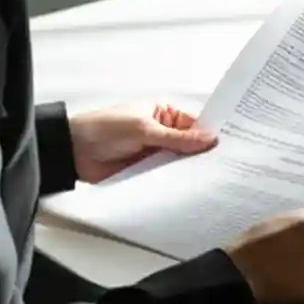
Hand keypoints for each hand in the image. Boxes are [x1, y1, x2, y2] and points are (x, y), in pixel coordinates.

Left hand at [69, 104, 216, 182]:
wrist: (73, 152)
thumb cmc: (105, 129)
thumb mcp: (145, 130)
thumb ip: (178, 138)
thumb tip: (209, 139)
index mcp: (163, 113)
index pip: (194, 123)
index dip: (210, 133)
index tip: (230, 144)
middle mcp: (162, 132)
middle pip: (190, 144)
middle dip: (203, 153)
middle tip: (227, 165)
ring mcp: (154, 153)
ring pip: (180, 163)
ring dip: (190, 170)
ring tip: (216, 180)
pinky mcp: (146, 172)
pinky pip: (166, 177)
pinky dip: (176, 183)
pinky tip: (191, 190)